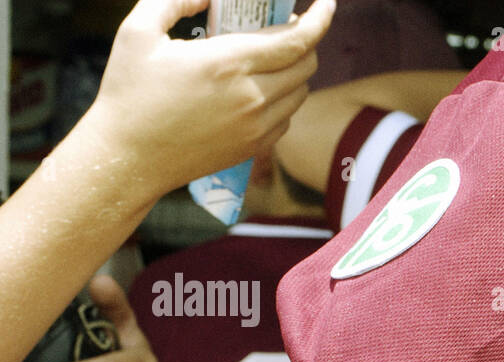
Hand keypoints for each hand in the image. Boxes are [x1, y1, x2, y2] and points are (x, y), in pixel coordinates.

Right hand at [80, 0, 335, 195]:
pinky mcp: (254, 148)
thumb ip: (175, 1)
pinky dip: (284, 98)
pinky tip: (259, 88)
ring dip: (295, 69)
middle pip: (307, 64)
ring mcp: (256, 126)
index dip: (319, 18)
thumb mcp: (138, 31)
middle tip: (283, 26)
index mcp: (228, 62)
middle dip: (304, 40)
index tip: (327, 4)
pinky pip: (287, 117)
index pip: (297, 39)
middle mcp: (251, 96)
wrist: (128, 157)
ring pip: (301, 92)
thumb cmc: (128, 92)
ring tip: (269, 57)